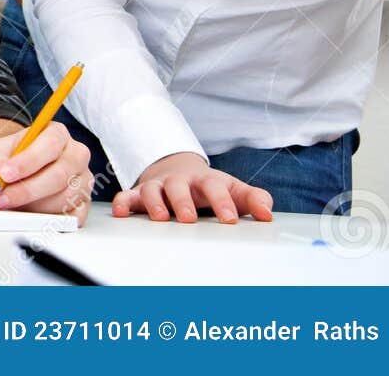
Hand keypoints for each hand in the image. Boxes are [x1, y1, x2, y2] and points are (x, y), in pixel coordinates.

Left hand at [0, 122, 92, 224]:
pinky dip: (50, 220)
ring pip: (65, 198)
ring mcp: (83, 180)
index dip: (28, 161)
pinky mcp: (84, 203)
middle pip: (59, 175)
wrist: (19, 174)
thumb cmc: (13, 159)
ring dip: (35, 206)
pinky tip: (32, 215)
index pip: (50, 144)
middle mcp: (76, 155)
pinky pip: (72, 217)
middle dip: (27, 190)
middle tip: (2, 198)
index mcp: (58, 134)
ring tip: (14, 205)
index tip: (5, 174)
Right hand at [113, 151, 273, 223]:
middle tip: (189, 219)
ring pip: (151, 190)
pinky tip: (121, 213)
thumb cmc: (207, 186)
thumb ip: (253, 199)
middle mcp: (179, 181)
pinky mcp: (138, 194)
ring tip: (160, 218)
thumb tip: (267, 214)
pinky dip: (122, 202)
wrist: (176, 167)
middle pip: (178, 185)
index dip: (222, 201)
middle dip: (182, 202)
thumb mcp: (232, 189)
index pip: (214, 186)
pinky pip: (126, 196)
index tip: (230, 220)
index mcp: (205, 180)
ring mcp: (157, 186)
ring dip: (154, 202)